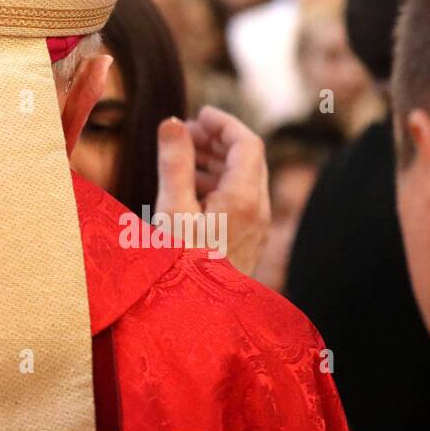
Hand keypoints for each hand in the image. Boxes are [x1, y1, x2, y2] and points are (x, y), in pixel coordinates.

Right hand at [155, 105, 269, 275]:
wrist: (200, 316)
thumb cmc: (182, 263)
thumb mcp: (172, 208)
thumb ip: (174, 162)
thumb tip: (171, 121)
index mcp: (244, 196)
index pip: (247, 143)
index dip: (223, 123)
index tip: (197, 113)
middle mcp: (257, 209)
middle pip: (247, 158)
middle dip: (215, 139)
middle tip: (182, 133)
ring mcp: (255, 226)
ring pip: (242, 178)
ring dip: (214, 160)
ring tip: (180, 156)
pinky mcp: (246, 239)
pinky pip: (237, 198)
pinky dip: (216, 182)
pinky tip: (188, 187)